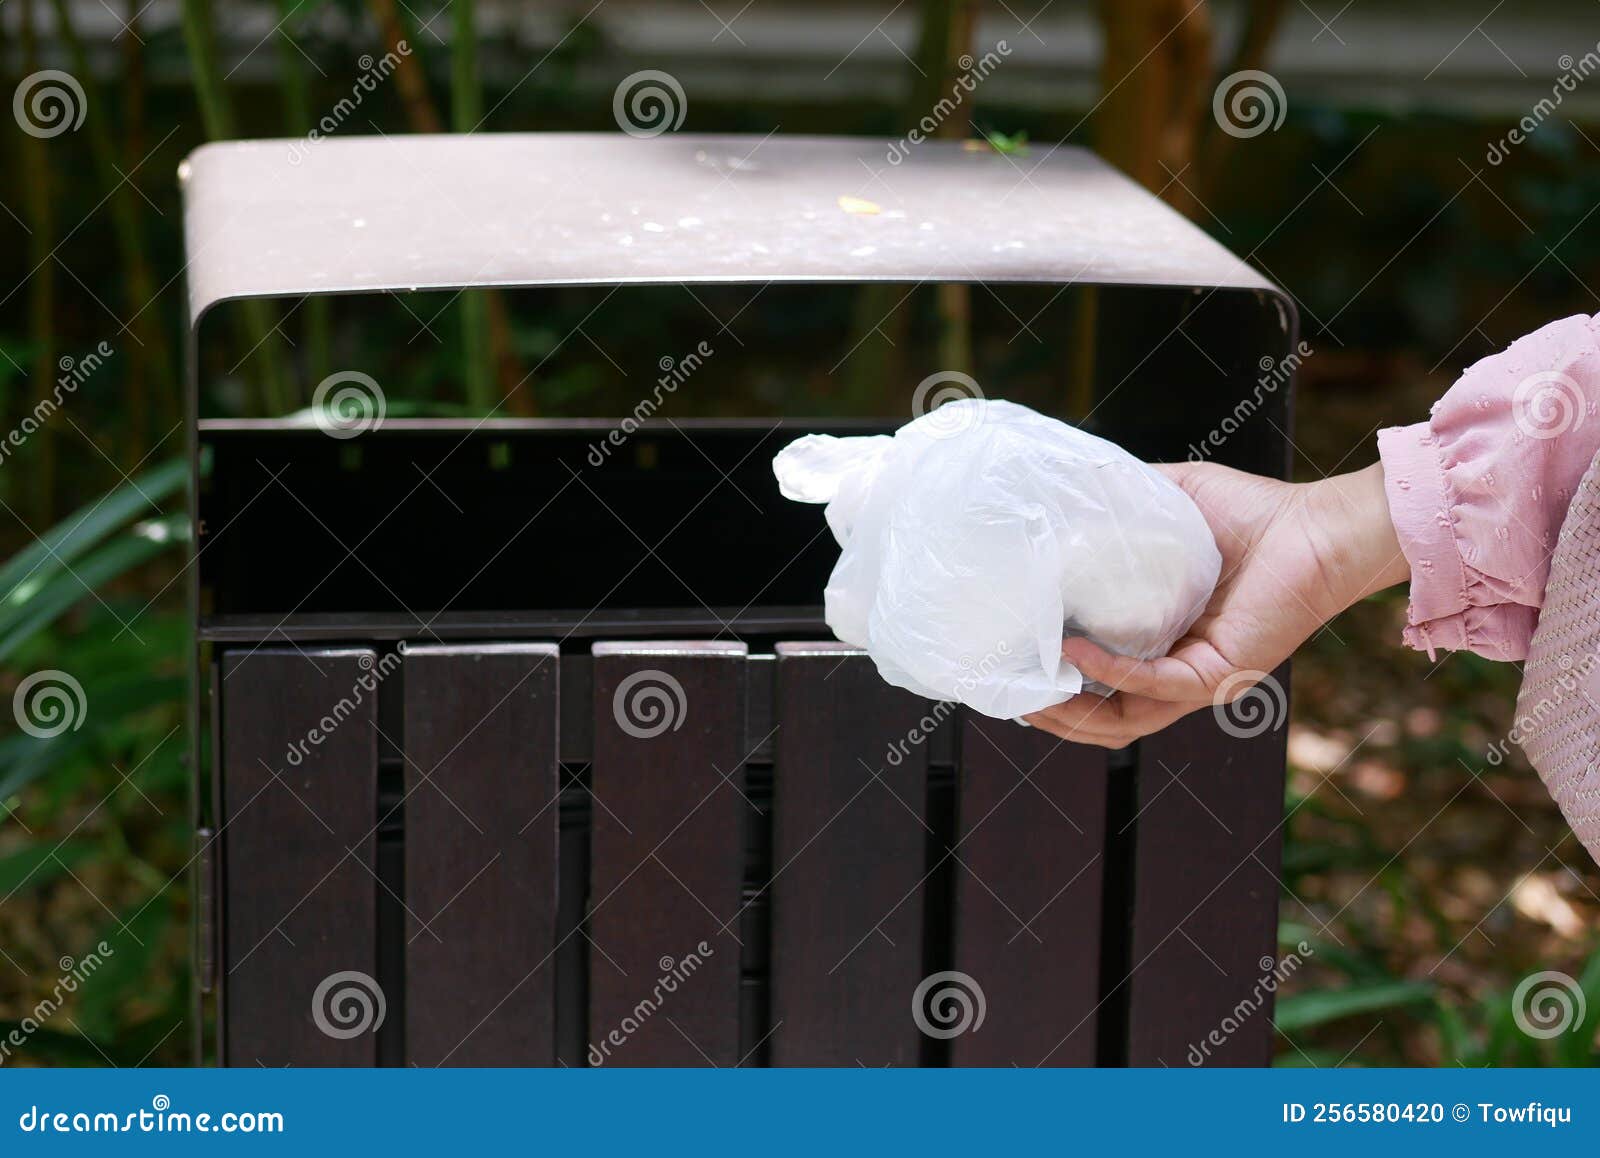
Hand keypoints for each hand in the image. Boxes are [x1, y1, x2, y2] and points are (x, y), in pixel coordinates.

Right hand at [1022, 460, 1409, 747]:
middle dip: (1051, 713)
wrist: (1317, 525)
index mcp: (1164, 642)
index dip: (1054, 681)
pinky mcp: (1219, 676)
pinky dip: (1109, 674)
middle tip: (1008, 689)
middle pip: (1103, 718)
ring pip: (1122, 721)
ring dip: (1071, 712)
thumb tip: (1060, 486)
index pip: (1099, 682)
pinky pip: (1153, 688)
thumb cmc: (1253, 513)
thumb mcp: (1168, 502)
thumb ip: (1117, 505)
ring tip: (1030, 687)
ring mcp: (1199, 681)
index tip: (1010, 662)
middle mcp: (1179, 672)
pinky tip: (1074, 652)